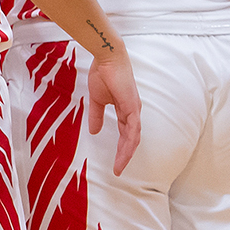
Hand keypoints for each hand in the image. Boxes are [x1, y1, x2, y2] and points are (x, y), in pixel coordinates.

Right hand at [85, 52, 141, 175]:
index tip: (115, 162)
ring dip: (127, 153)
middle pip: (131, 139)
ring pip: (133, 137)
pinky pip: (133, 128)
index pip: (125, 134)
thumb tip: (95, 132)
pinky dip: (130, 141)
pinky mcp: (132, 106)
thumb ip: (96, 116)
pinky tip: (125, 151)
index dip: (121, 149)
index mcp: (125, 110)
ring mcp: (134, 110)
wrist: (107, 59)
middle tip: (118, 170)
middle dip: (124, 156)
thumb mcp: (96, 100)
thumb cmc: (103, 74)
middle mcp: (133, 112)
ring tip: (120, 166)